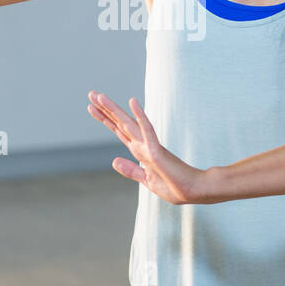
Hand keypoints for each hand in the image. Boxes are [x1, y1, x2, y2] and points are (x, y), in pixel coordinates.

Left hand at [87, 91, 206, 204]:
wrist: (193, 191)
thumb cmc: (174, 186)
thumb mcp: (147, 180)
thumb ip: (131, 170)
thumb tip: (114, 161)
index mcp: (140, 151)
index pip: (119, 130)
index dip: (105, 118)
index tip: (91, 107)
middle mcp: (142, 144)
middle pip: (119, 123)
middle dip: (105, 109)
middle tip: (91, 93)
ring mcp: (149, 145)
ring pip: (128, 123)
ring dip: (114, 109)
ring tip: (99, 95)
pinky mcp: (157, 150)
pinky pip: (147, 130)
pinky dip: (140, 116)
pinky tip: (133, 102)